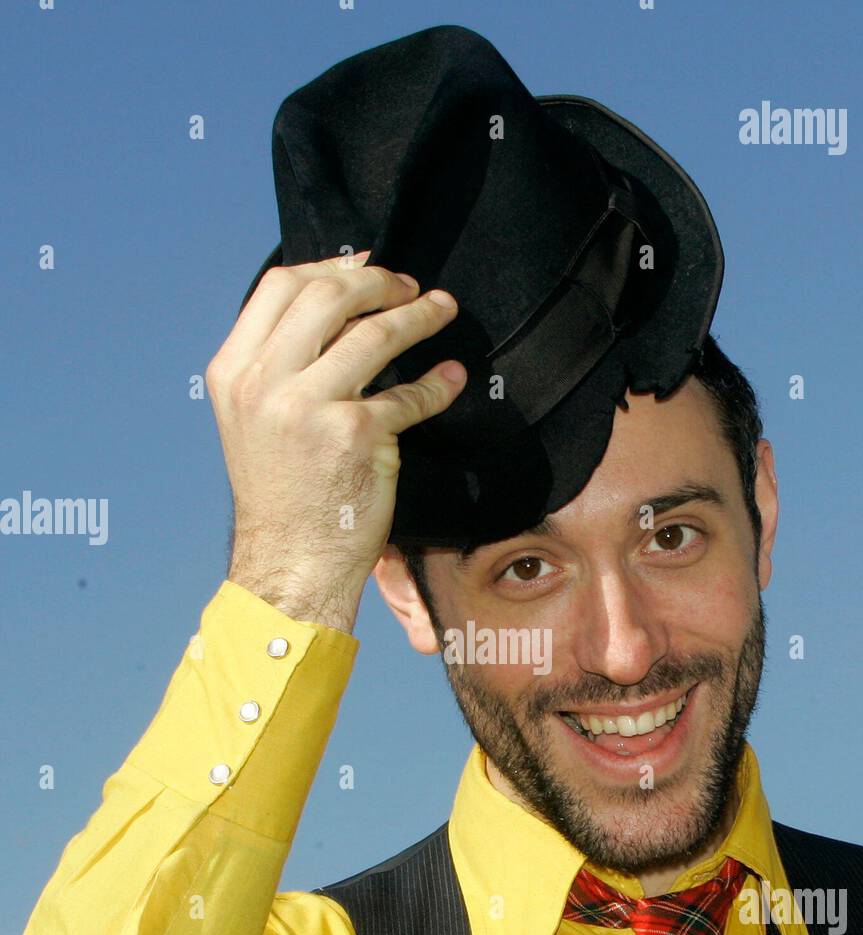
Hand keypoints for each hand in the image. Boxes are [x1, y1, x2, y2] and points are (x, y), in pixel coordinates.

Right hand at [206, 250, 464, 631]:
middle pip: (329, 295)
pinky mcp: (355, 436)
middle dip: (380, 282)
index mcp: (234, 371)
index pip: (281, 285)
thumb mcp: (254, 418)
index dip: (330, 267)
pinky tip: (450, 378)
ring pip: (375, 334)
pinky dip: (437, 384)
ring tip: (443, 311)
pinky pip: (407, 395)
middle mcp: (265, 383)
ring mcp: (309, 407)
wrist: (290, 562)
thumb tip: (337, 306)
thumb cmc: (281, 494)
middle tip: (411, 288)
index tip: (365, 268)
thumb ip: (280, 364)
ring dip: (419, 316)